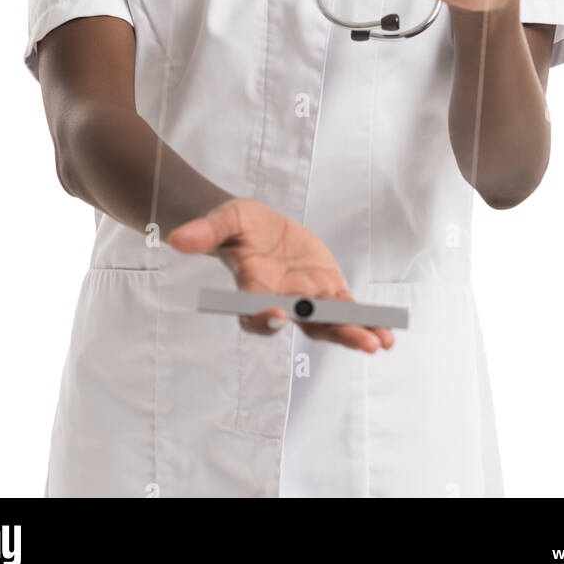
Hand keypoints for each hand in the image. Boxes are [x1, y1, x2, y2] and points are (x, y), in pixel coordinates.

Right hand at [166, 197, 394, 353]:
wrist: (256, 226)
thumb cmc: (236, 226)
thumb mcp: (223, 220)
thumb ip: (205, 232)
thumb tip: (177, 239)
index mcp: (252, 292)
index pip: (256, 314)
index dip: (264, 318)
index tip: (277, 314)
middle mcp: (282, 302)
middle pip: (307, 325)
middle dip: (336, 332)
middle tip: (362, 343)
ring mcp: (308, 299)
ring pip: (333, 322)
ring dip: (358, 332)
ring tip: (380, 343)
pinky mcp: (327, 288)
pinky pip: (348, 308)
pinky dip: (366, 319)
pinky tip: (386, 332)